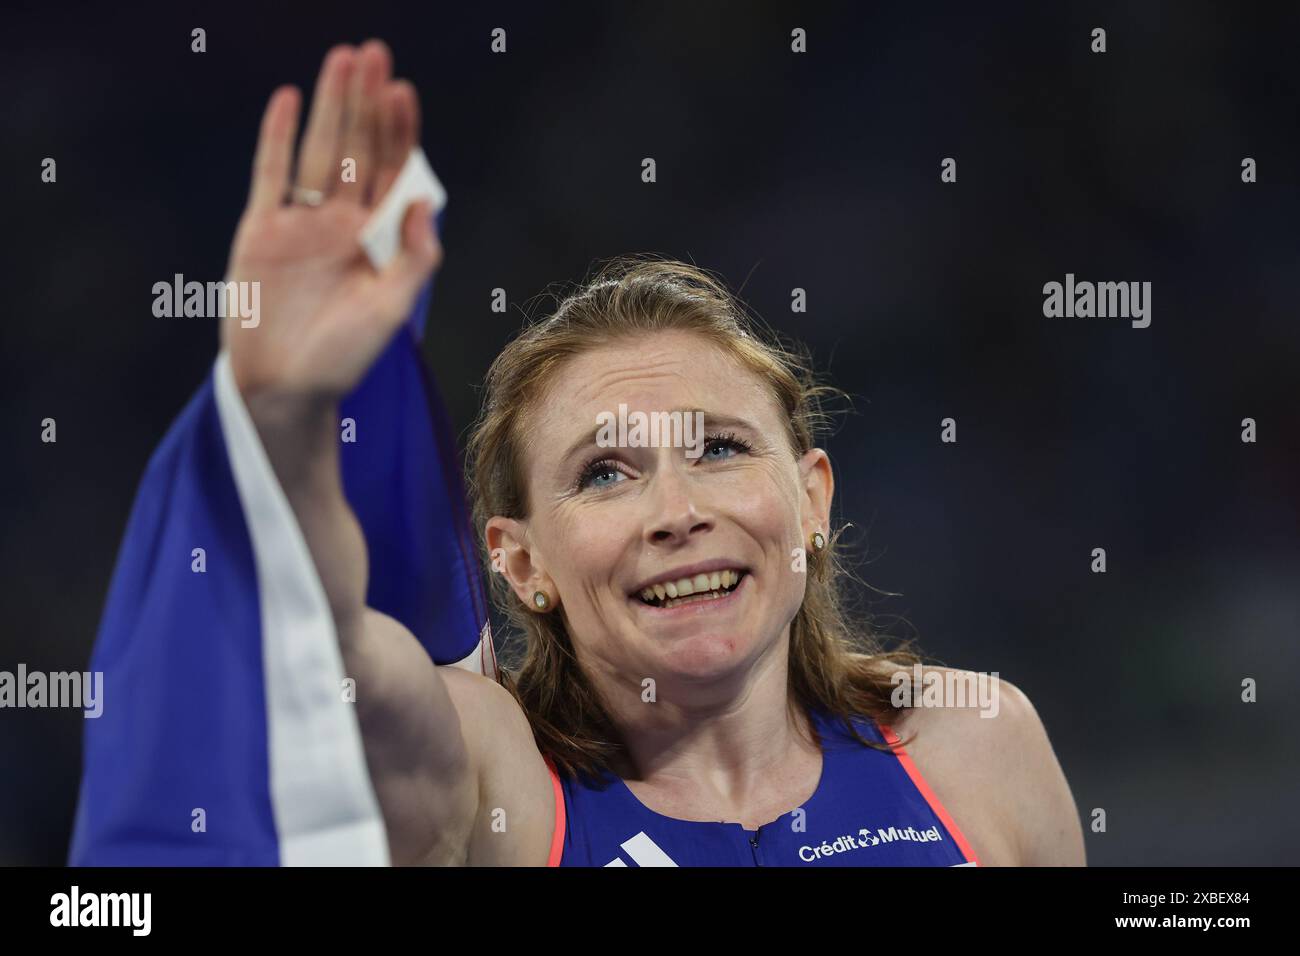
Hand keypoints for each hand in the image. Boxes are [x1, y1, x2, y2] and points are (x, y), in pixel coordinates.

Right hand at [222, 40, 440, 403]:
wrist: (285, 389)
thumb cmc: (343, 358)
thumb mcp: (390, 311)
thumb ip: (413, 260)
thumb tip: (428, 202)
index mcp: (378, 241)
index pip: (393, 175)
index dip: (399, 134)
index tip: (404, 93)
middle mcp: (341, 225)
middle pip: (358, 151)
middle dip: (366, 103)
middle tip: (374, 53)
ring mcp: (300, 224)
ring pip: (319, 152)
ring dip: (330, 107)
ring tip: (342, 60)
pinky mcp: (260, 232)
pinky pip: (271, 176)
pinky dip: (278, 139)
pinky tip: (289, 100)